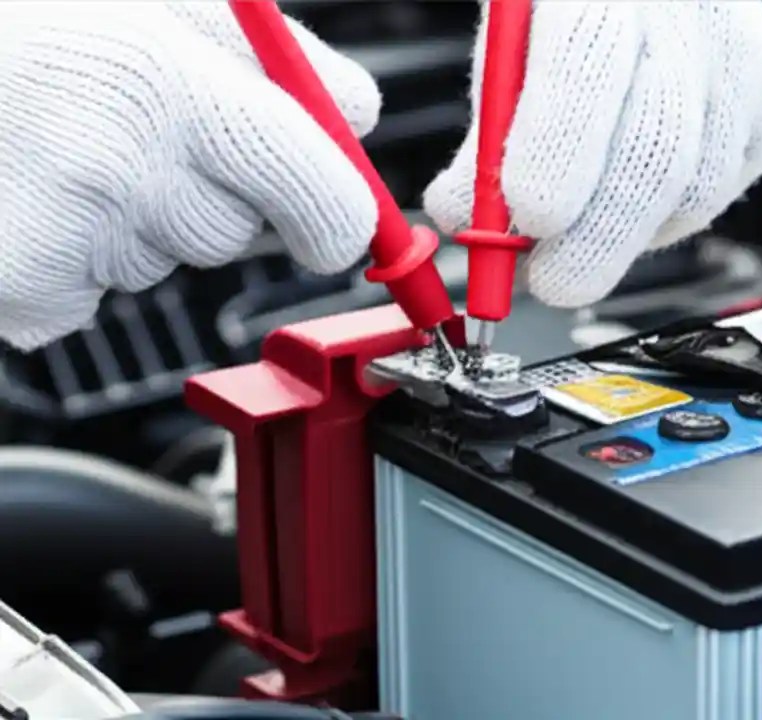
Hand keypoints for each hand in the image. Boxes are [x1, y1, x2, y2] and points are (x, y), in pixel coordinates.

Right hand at [0, 2, 379, 349]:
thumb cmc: (22, 14)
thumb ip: (268, 57)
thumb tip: (357, 114)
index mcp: (169, 86)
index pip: (319, 198)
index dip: (335, 220)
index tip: (332, 225)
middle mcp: (121, 168)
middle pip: (234, 235)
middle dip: (210, 197)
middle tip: (136, 135)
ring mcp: (62, 237)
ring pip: (157, 260)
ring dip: (130, 220)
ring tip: (55, 146)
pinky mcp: (18, 288)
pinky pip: (84, 293)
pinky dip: (66, 257)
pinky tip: (21, 190)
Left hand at [425, 0, 761, 307]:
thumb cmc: (572, 17)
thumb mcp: (511, 48)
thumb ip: (488, 134)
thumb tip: (464, 220)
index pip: (588, 61)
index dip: (558, 149)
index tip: (529, 220)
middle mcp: (690, 13)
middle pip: (659, 146)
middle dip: (601, 233)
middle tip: (556, 283)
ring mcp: (743, 62)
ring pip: (697, 185)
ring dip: (633, 233)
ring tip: (586, 237)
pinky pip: (723, 191)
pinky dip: (670, 219)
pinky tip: (637, 203)